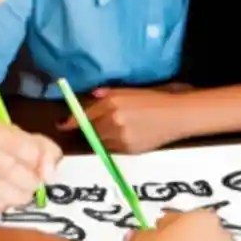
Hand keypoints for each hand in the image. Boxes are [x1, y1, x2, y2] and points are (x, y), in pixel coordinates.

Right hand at [0, 121, 61, 211]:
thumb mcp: (19, 135)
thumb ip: (45, 149)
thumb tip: (51, 177)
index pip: (35, 153)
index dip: (42, 163)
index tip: (38, 165)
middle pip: (29, 180)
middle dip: (34, 183)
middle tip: (28, 179)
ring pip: (18, 198)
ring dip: (22, 195)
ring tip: (14, 186)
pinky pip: (0, 208)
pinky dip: (5, 203)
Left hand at [57, 88, 186, 153]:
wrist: (178, 115)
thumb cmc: (155, 99)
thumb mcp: (130, 91)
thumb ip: (108, 95)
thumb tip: (90, 98)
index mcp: (112, 102)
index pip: (84, 115)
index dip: (70, 121)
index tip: (62, 125)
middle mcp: (112, 120)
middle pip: (89, 130)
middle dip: (89, 129)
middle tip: (92, 126)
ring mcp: (120, 137)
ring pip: (100, 141)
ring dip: (101, 137)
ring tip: (115, 130)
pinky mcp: (128, 150)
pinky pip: (112, 149)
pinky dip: (113, 144)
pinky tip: (127, 136)